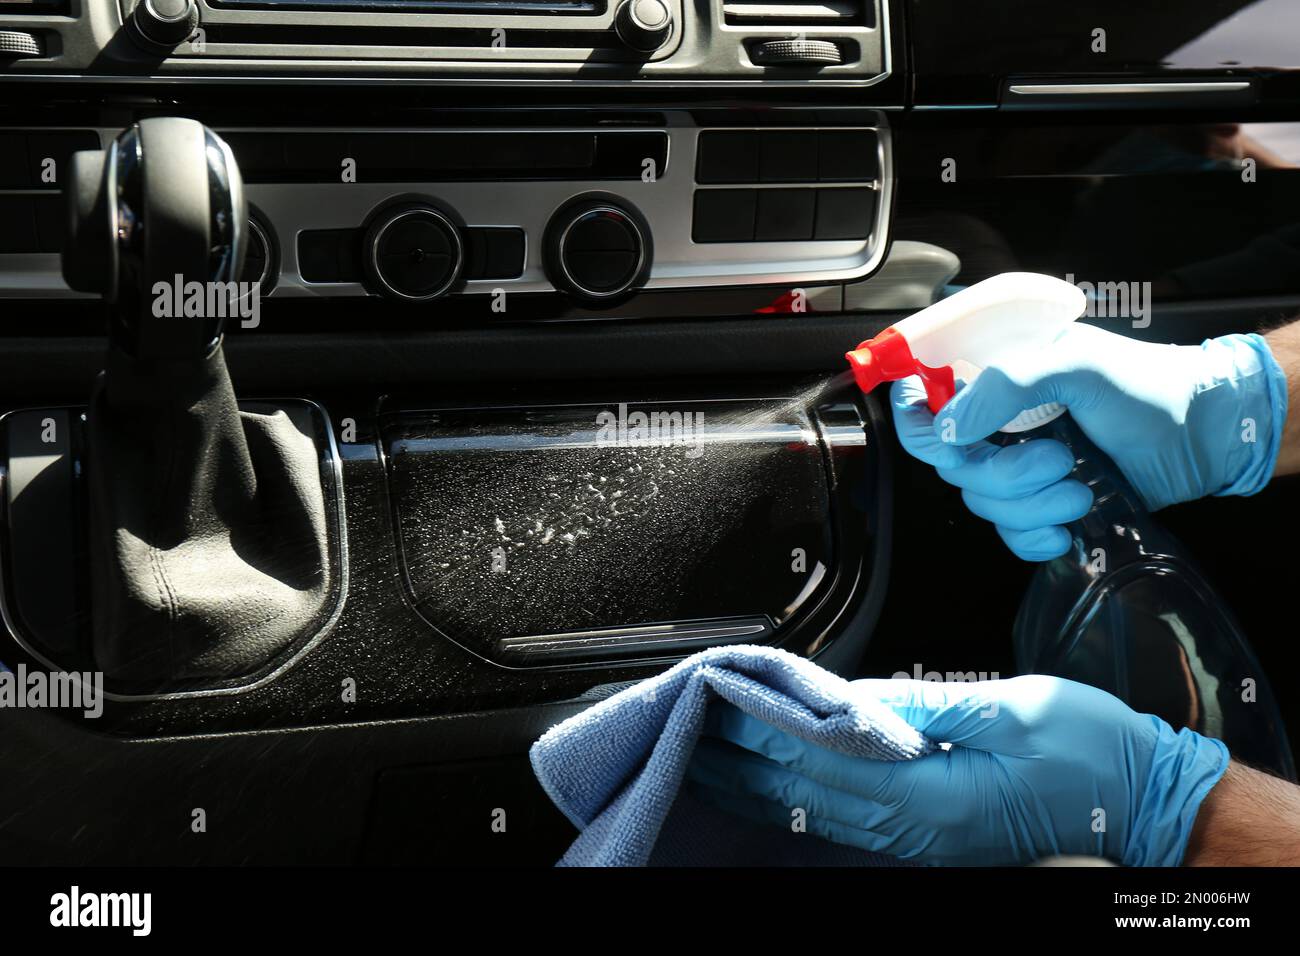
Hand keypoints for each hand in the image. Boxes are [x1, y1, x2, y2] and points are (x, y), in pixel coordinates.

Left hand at [685, 675, 1227, 865]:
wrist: (1145, 803)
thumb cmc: (1092, 752)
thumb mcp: (1012, 707)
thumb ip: (926, 704)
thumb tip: (855, 697)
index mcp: (932, 797)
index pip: (818, 759)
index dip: (761, 728)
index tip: (717, 697)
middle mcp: (915, 829)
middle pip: (801, 794)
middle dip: (736, 759)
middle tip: (682, 723)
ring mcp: (919, 840)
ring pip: (812, 813)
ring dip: (752, 783)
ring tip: (702, 754)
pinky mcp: (927, 836)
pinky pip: (840, 821)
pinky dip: (791, 800)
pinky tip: (765, 788)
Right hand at [891, 324, 1285, 559]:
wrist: (1203, 436)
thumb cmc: (1147, 387)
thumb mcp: (1078, 363)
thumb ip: (1008, 384)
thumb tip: (950, 428)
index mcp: (994, 378)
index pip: (924, 400)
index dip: (918, 422)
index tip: (946, 440)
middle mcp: (996, 422)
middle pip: (952, 465)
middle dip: (1003, 475)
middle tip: (1059, 460)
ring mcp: (1015, 465)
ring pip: (982, 503)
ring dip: (1032, 505)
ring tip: (1083, 489)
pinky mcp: (1039, 505)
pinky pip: (1008, 535)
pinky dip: (1034, 538)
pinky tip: (1067, 529)